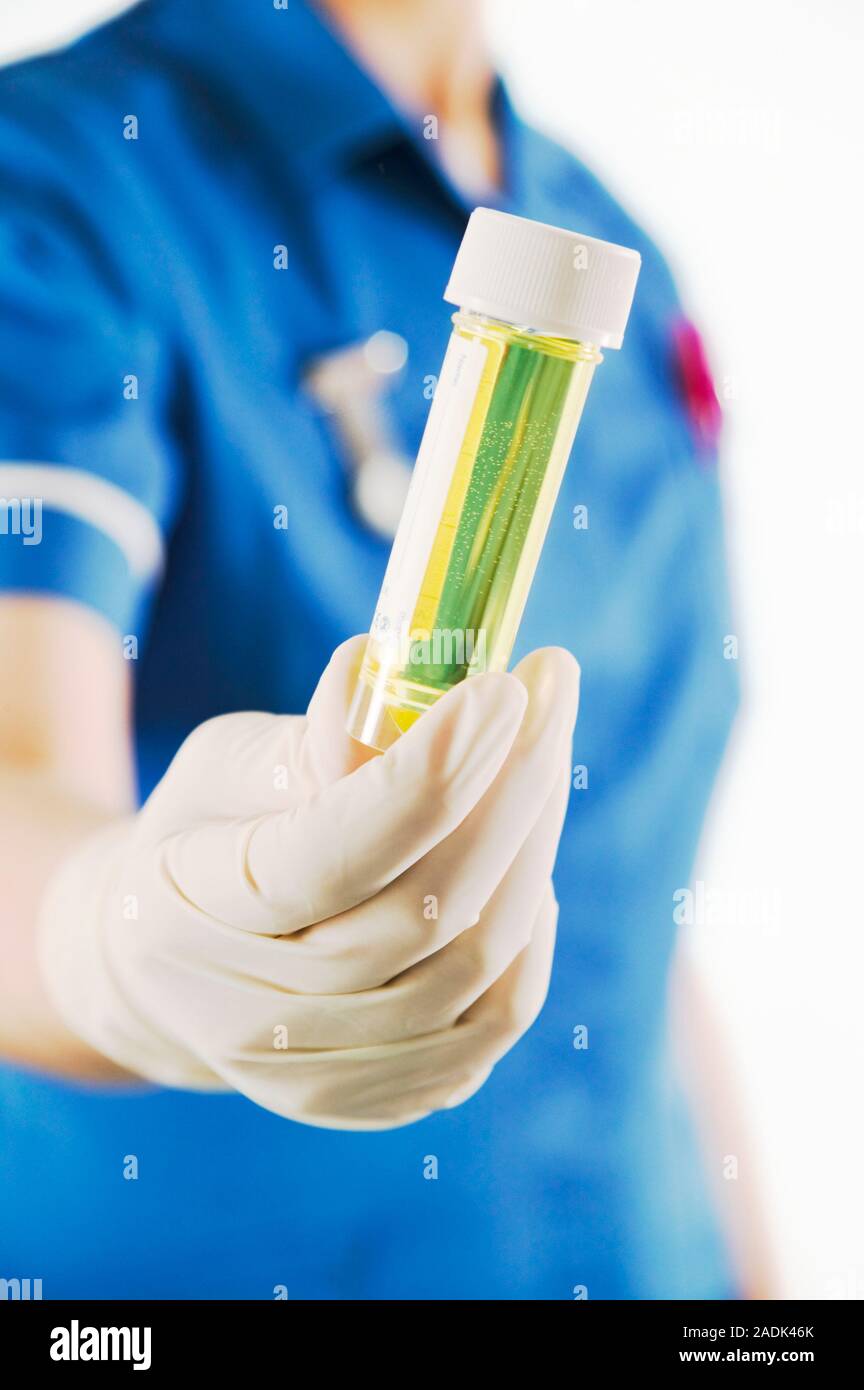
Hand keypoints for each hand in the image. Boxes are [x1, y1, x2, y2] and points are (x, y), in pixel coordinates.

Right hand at [39, 637, 579, 1128]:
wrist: (165, 972)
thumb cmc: (202, 838)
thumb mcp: (223, 763)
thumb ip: (308, 734)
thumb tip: (392, 673)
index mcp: (197, 912)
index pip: (335, 854)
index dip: (431, 774)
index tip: (503, 687)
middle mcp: (255, 1016)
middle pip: (428, 911)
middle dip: (511, 787)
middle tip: (551, 690)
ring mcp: (324, 1073)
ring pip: (477, 965)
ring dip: (533, 845)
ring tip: (540, 760)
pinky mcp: (383, 1096)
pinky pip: (497, 1018)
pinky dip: (530, 932)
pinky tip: (523, 862)